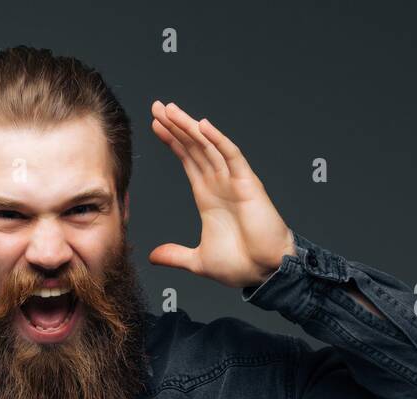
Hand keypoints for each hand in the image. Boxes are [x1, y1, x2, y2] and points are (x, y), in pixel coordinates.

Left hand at [147, 101, 295, 288]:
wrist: (263, 273)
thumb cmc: (239, 266)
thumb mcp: (197, 261)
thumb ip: (175, 255)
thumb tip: (152, 256)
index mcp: (207, 196)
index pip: (187, 160)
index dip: (172, 141)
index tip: (155, 125)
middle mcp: (220, 183)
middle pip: (195, 147)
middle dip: (176, 126)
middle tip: (156, 106)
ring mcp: (234, 181)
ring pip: (208, 146)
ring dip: (190, 127)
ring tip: (170, 110)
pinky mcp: (248, 184)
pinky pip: (231, 156)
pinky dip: (217, 140)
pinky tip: (202, 125)